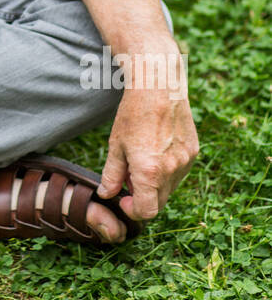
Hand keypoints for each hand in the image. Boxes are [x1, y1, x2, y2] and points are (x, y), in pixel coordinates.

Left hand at [98, 45, 198, 221]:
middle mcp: (172, 171)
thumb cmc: (133, 114)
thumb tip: (107, 194)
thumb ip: (111, 175)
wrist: (158, 87)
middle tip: (129, 177)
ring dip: (156, 184)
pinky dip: (168, 170)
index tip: (124, 198)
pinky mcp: (193, 152)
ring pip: (171, 188)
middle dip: (143, 197)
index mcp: (149, 173)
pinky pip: (180, 172)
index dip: (133, 210)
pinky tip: (157, 150)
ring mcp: (186, 162)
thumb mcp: (116, 145)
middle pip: (160, 203)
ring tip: (142, 160)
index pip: (147, 212)